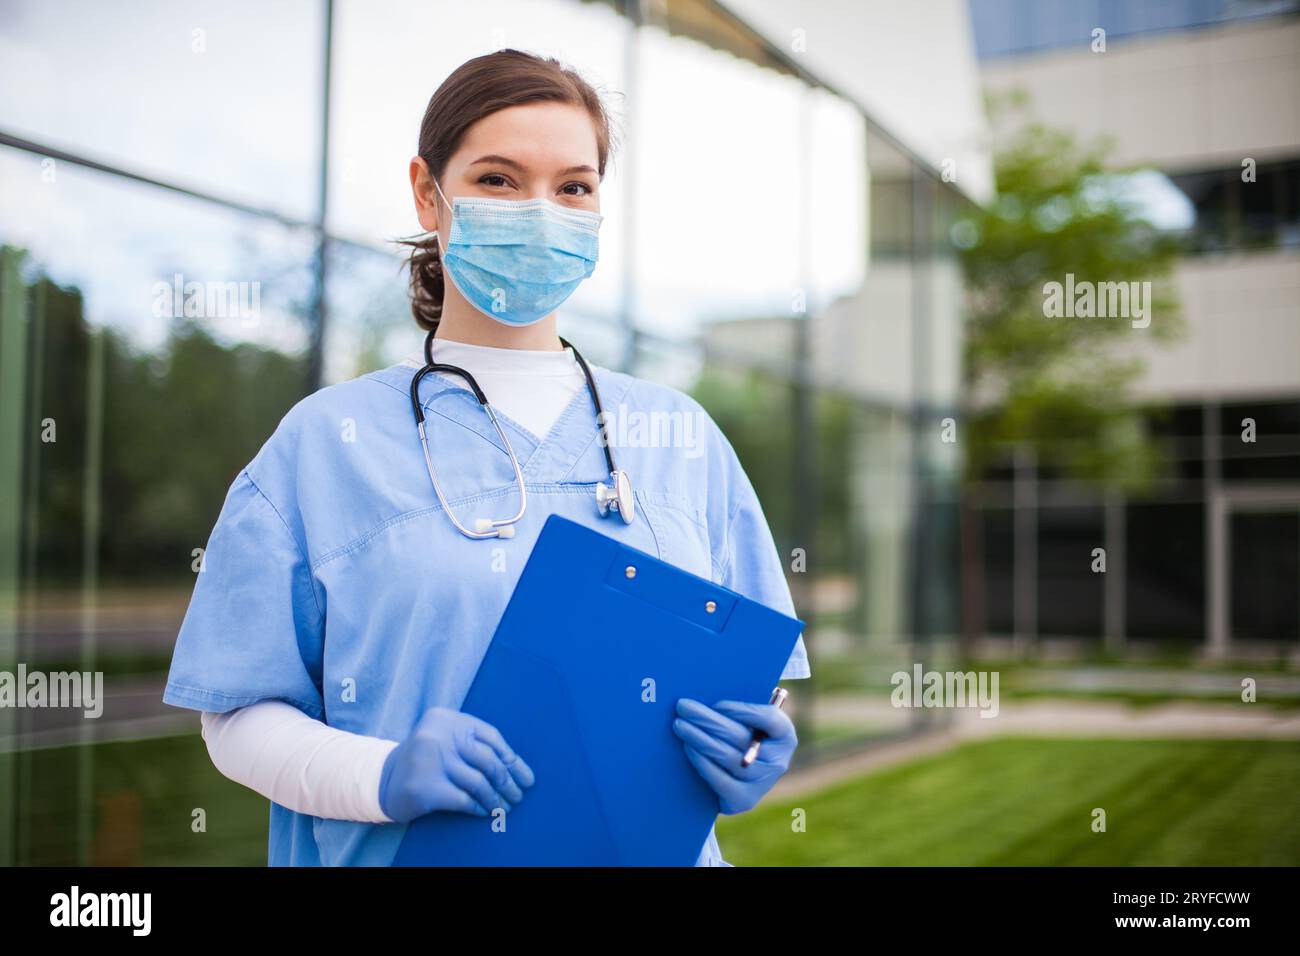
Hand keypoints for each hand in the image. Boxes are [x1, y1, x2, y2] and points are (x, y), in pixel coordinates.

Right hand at [379, 707, 534, 823]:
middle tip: (518, 796)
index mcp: (447, 718)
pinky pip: (464, 800)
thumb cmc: (425, 759)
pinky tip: (484, 811)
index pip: (491, 736)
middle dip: (508, 781)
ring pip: (479, 782)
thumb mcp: (446, 740)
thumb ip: (473, 744)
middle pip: (488, 760)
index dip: (512, 759)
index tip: (525, 777)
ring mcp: (430, 760)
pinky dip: (478, 807)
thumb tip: (517, 768)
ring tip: (505, 807)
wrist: (382, 779)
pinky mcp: (425, 787)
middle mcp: (437, 735)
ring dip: (496, 798)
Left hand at [672, 697, 796, 814]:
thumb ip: (737, 710)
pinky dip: (702, 762)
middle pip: (741, 737)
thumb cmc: (739, 736)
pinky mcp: (744, 800)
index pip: (768, 718)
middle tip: (683, 707)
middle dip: (708, 720)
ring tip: (680, 725)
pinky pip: (720, 780)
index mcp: (784, 734)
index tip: (716, 703)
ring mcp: (762, 783)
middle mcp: (778, 761)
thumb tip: (708, 696)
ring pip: (728, 757)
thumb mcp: (747, 721)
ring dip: (700, 739)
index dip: (742, 710)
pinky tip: (688, 747)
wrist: (737, 776)